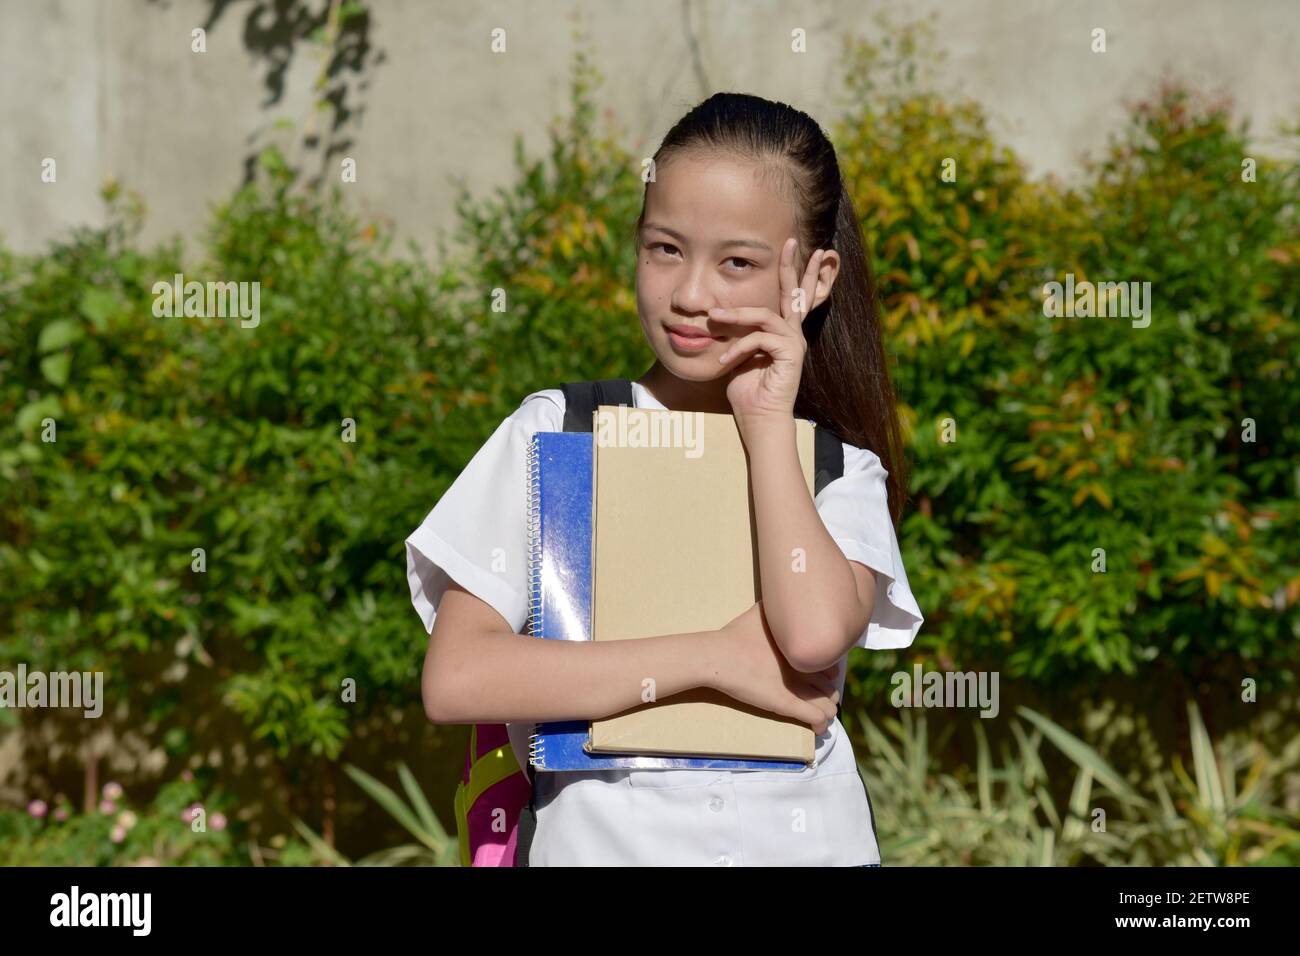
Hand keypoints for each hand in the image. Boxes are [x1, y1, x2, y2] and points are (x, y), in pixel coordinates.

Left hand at [708, 238, 826, 428]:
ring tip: (713, 318)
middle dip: (791, 266)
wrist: (758, 420)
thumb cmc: (746, 391)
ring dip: (736, 314)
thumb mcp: (736, 354)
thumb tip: (717, 315)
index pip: (788, 296)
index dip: (793, 272)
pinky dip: (738, 347)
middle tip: (792, 241)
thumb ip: (734, 334)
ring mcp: (794, 343)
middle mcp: (792, 333)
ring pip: (764, 314)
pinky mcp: (791, 355)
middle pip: (793, 292)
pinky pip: (760, 338)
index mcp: (781, 332)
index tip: (792, 246)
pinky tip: (725, 361)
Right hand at [708, 600, 840, 735]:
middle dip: (827, 692)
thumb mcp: (760, 612)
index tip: (817, 675)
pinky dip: (820, 725)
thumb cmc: (737, 634)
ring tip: (818, 713)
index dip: (825, 671)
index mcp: (804, 647)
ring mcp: (798, 687)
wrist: (719, 655)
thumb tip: (779, 592)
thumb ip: (775, 606)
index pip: (831, 664)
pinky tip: (817, 727)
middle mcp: (806, 667)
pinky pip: (817, 718)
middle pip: (832, 685)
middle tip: (816, 695)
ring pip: (829, 705)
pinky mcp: (786, 705)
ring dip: (826, 710)